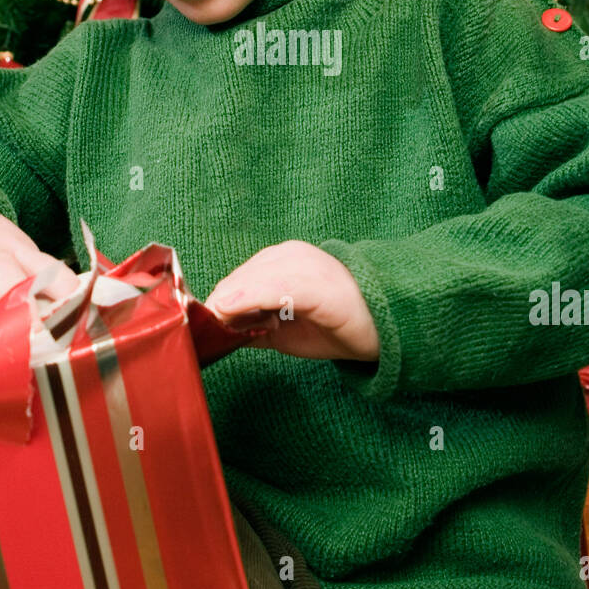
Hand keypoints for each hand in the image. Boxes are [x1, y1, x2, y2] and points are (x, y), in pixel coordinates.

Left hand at [204, 240, 379, 361]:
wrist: (385, 329)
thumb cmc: (336, 327)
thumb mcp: (284, 329)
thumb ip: (252, 325)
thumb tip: (217, 328)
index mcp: (282, 260)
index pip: (237, 278)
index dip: (218, 303)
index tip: (204, 326)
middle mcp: (291, 255)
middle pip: (239, 279)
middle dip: (220, 306)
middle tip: (211, 333)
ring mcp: (304, 265)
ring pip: (251, 281)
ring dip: (230, 304)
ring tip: (221, 327)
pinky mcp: (315, 284)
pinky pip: (273, 288)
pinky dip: (247, 298)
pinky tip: (230, 311)